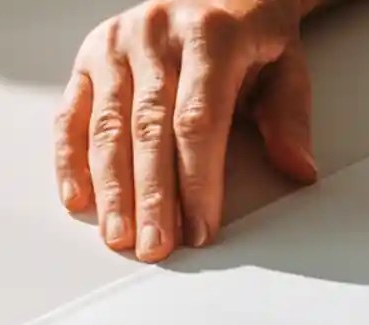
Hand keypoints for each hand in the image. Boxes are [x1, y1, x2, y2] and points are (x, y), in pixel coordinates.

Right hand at [55, 0, 317, 262]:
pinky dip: (71, 160)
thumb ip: (289, 118)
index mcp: (209, 36)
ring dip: (112, 189)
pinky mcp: (89, 59)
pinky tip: (79, 199)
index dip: (197, 181)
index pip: (198, 120)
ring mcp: (116, 46)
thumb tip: (297, 169)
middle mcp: (155, 36)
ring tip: (121, 237)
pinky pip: (73, 115)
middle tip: (156, 245)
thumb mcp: (286, 67)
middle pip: (149, 129)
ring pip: (108, 127)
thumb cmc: (250, 37)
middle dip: (152, 197)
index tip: (200, 227)